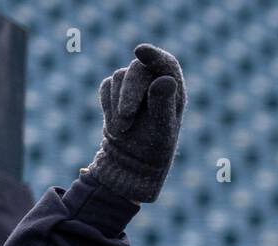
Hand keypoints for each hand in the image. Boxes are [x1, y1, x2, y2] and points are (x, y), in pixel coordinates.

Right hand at [85, 44, 186, 203]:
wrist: (130, 163)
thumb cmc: (153, 148)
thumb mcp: (160, 130)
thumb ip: (163, 104)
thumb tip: (164, 80)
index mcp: (173, 88)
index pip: (166, 64)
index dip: (154, 56)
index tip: (140, 51)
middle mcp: (154, 80)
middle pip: (137, 69)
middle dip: (129, 92)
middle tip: (126, 116)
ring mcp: (133, 83)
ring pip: (118, 77)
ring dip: (117, 106)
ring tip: (123, 131)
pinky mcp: (114, 90)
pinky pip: (105, 88)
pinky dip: (107, 107)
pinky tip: (117, 125)